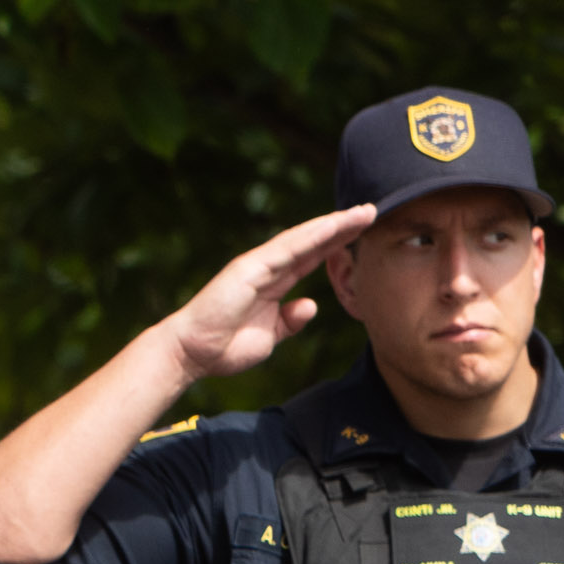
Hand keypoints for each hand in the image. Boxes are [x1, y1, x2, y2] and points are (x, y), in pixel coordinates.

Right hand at [156, 206, 375, 385]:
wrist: (192, 353)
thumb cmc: (224, 347)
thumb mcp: (270, 336)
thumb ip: (290, 320)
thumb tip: (311, 305)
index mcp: (273, 283)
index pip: (311, 257)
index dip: (337, 243)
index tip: (363, 232)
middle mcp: (267, 268)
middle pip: (312, 242)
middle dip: (342, 226)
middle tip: (372, 210)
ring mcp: (258, 265)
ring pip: (303, 239)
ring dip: (334, 224)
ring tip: (364, 212)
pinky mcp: (249, 268)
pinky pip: (287, 249)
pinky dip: (311, 236)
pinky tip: (334, 225)